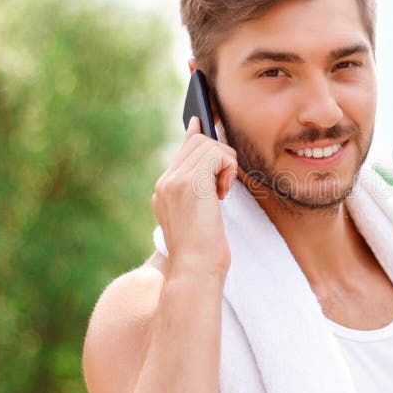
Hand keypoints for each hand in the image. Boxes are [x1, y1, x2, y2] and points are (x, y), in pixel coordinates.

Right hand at [151, 116, 237, 276]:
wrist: (195, 269)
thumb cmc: (202, 251)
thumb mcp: (197, 216)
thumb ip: (198, 189)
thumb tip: (210, 168)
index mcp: (164, 190)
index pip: (182, 151)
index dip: (195, 136)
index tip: (200, 123)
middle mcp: (165, 182)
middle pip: (197, 142)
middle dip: (219, 156)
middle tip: (222, 186)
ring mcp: (174, 180)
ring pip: (208, 145)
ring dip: (226, 164)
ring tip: (221, 192)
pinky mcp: (190, 182)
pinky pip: (218, 154)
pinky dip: (228, 169)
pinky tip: (222, 193)